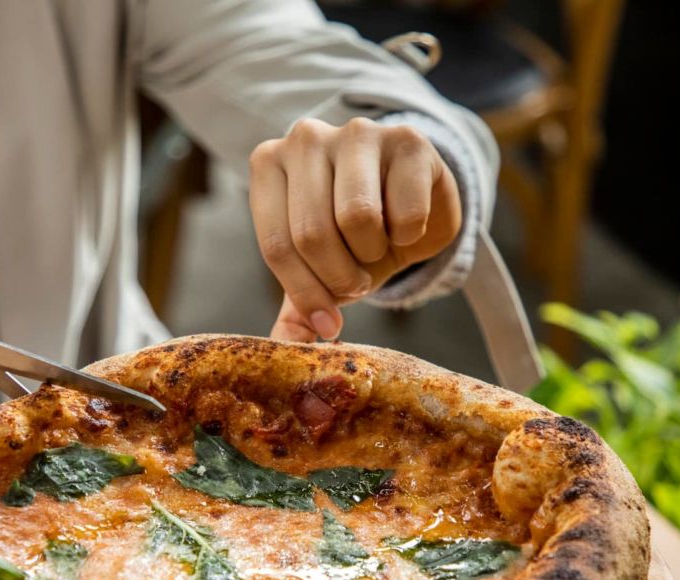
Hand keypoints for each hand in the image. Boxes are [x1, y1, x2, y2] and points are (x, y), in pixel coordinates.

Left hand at [248, 117, 460, 341]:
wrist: (411, 199)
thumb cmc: (352, 236)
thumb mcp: (318, 270)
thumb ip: (298, 305)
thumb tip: (285, 348)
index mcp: (268, 165)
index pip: (277, 245)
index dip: (306, 294)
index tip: (329, 322)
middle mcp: (305, 137)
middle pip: (312, 234)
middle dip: (340, 277)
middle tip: (357, 282)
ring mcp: (357, 132)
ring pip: (357, 219)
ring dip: (373, 254)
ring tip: (376, 249)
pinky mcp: (408, 139)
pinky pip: (406, 212)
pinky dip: (410, 236)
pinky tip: (407, 224)